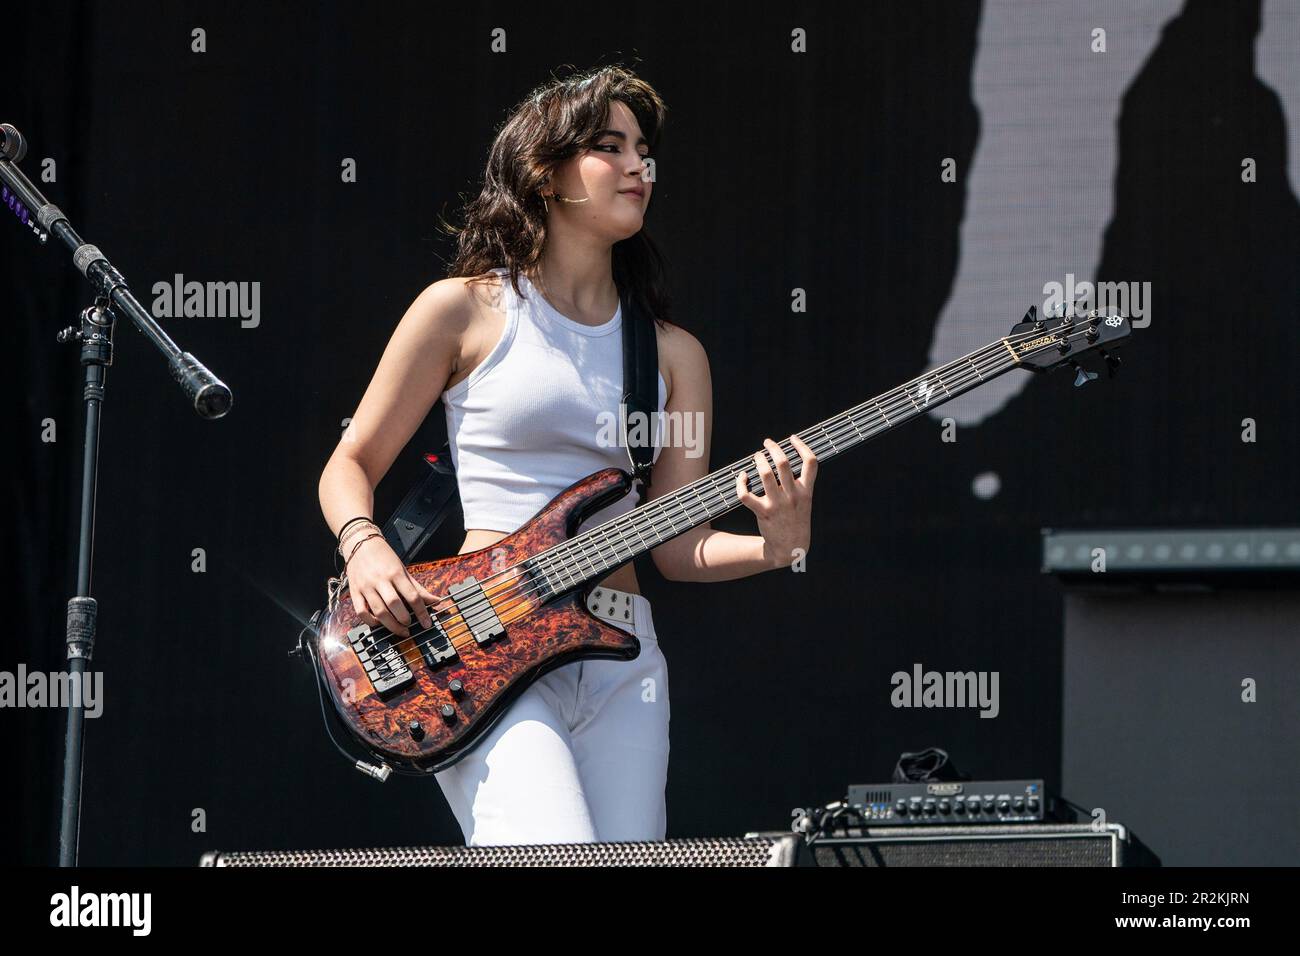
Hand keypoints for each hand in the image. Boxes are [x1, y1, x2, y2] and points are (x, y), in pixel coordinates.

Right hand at [345, 535, 436, 637]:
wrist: (361, 543)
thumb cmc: (384, 557)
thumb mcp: (403, 569)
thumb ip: (418, 588)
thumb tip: (436, 601)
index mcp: (396, 573)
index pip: (412, 596)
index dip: (421, 612)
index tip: (427, 623)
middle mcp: (380, 580)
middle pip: (395, 605)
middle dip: (405, 620)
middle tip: (410, 625)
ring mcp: (366, 587)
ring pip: (378, 611)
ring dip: (391, 625)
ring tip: (400, 629)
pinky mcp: (354, 592)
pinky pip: (361, 612)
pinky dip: (370, 622)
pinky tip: (379, 623)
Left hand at [735, 434, 817, 569]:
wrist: (791, 547)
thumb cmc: (796, 520)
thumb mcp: (805, 502)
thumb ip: (800, 483)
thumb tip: (784, 460)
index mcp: (806, 491)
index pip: (810, 462)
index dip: (802, 446)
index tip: (792, 438)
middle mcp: (793, 495)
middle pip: (783, 463)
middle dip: (773, 448)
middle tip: (767, 443)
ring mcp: (777, 504)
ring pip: (765, 475)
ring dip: (759, 461)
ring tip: (757, 456)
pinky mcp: (763, 512)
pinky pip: (746, 495)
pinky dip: (741, 483)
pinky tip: (742, 477)